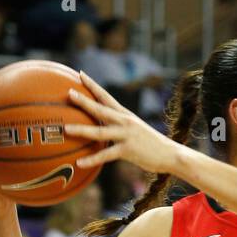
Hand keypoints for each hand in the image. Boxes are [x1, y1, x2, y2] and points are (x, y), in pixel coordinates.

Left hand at [64, 71, 178, 175]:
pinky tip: (80, 163)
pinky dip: (93, 159)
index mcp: (125, 115)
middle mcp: (125, 121)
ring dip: (82, 130)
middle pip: (101, 109)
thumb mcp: (135, 130)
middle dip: (84, 100)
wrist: (170, 154)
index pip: (106, 96)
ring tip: (66, 129)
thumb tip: (103, 128)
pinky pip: (106, 155)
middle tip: (69, 93)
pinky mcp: (128, 150)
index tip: (80, 74)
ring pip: (100, 131)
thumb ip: (120, 127)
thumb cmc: (151, 144)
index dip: (93, 85)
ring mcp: (126, 135)